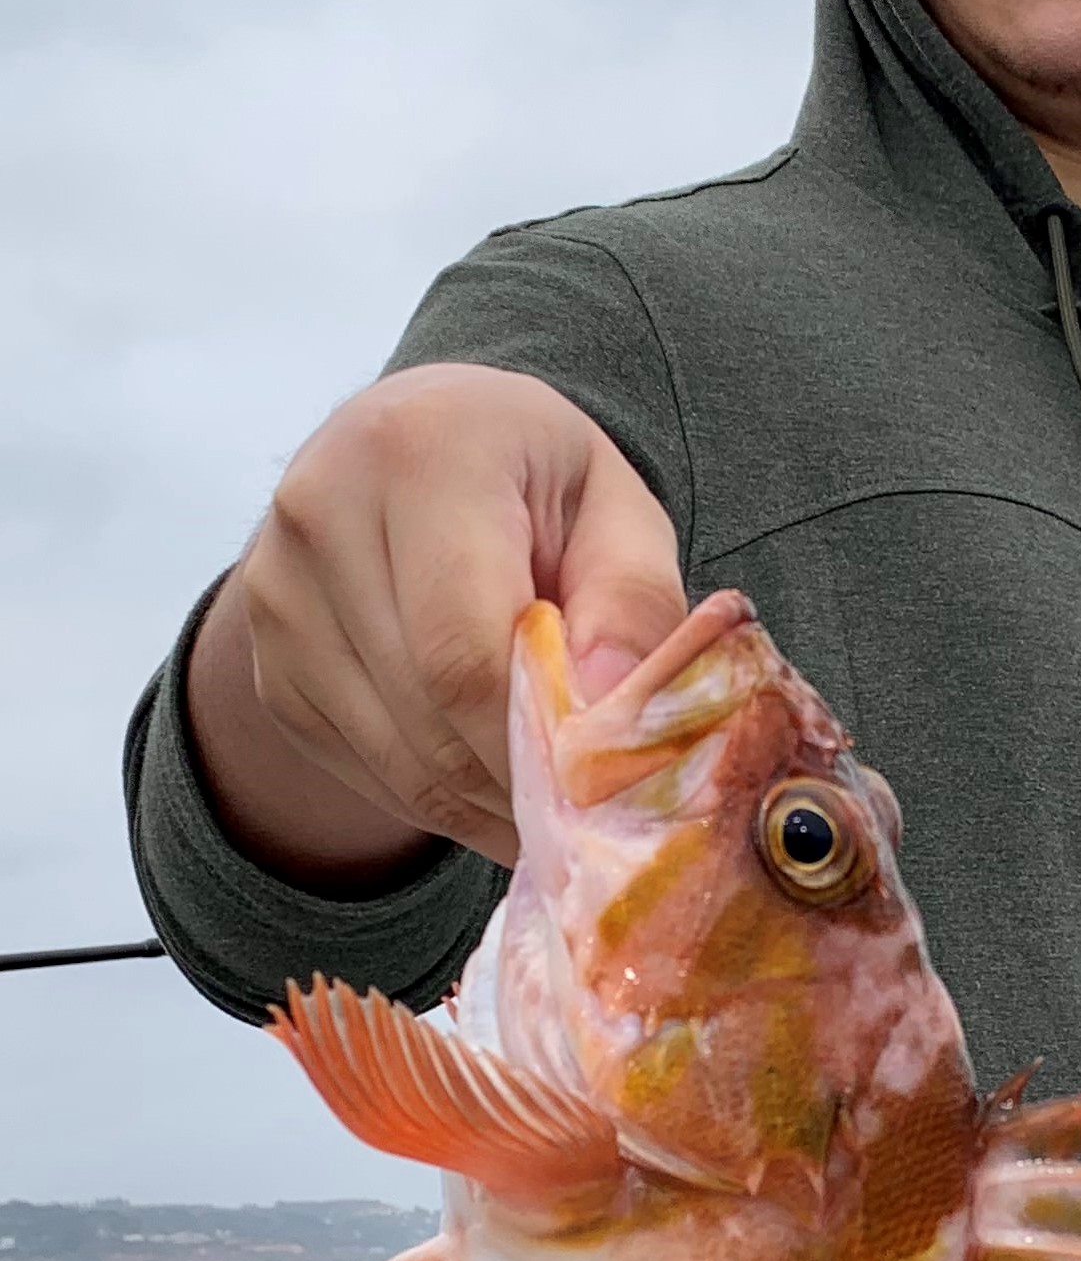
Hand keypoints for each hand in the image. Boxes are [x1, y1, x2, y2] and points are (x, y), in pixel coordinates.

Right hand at [188, 364, 685, 878]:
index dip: (536, 747)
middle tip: (592, 813)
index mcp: (419, 455)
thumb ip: (633, 606)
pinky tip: (494, 786)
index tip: (602, 791)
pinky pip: (363, 772)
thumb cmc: (536, 483)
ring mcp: (276, 592)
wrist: (421, 447)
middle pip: (428, 715)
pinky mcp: (267, 661)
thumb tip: (611, 723)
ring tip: (555, 803)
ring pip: (396, 759)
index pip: (464, 652)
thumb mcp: (617, 510)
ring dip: (486, 804)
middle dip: (520, 783)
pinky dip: (441, 801)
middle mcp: (321, 513)